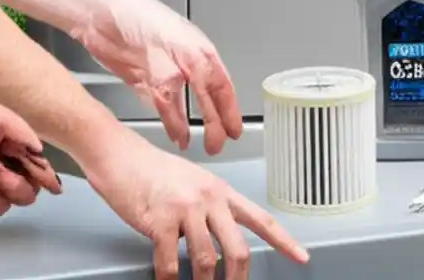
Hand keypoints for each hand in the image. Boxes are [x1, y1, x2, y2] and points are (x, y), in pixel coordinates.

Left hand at [78, 0, 241, 154]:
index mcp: (198, 53)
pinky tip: (174, 132)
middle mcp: (185, 62)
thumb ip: (172, 90)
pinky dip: (170, 120)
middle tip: (218, 145)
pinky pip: (162, 103)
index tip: (234, 131)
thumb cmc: (135, 17)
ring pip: (185, 103)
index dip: (229, 112)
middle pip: (206, 98)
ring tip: (199, 144)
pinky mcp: (144, 77)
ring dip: (192, 125)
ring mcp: (165, 70)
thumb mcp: (161, 59)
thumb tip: (180, 122)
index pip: (220, 89)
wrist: (99, 12)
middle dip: (215, 124)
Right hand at [81, 132, 308, 279]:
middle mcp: (210, 199)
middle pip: (238, 248)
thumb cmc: (154, 171)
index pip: (261, 220)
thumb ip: (210, 210)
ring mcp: (186, 209)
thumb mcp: (194, 184)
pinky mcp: (161, 221)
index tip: (301, 257)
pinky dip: (170, 279)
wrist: (122, 156)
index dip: (284, 241)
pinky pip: (170, 261)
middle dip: (238, 277)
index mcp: (222, 191)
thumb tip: (218, 241)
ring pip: (207, 259)